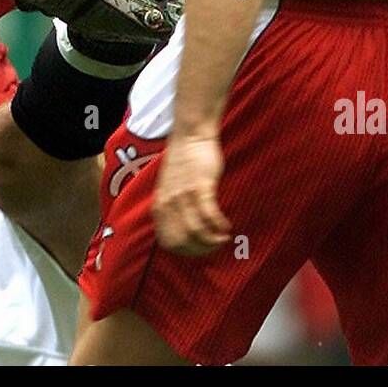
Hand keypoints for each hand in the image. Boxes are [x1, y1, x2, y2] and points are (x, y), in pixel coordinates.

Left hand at [153, 132, 231, 255]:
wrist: (190, 135)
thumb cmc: (184, 162)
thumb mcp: (170, 190)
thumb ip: (172, 209)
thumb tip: (183, 232)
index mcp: (160, 206)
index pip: (168, 242)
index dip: (186, 251)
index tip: (201, 249)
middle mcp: (169, 203)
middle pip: (183, 241)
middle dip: (202, 249)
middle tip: (216, 246)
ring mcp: (184, 195)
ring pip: (196, 232)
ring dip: (213, 240)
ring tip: (224, 238)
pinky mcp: (200, 186)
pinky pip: (209, 214)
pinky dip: (219, 226)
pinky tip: (227, 226)